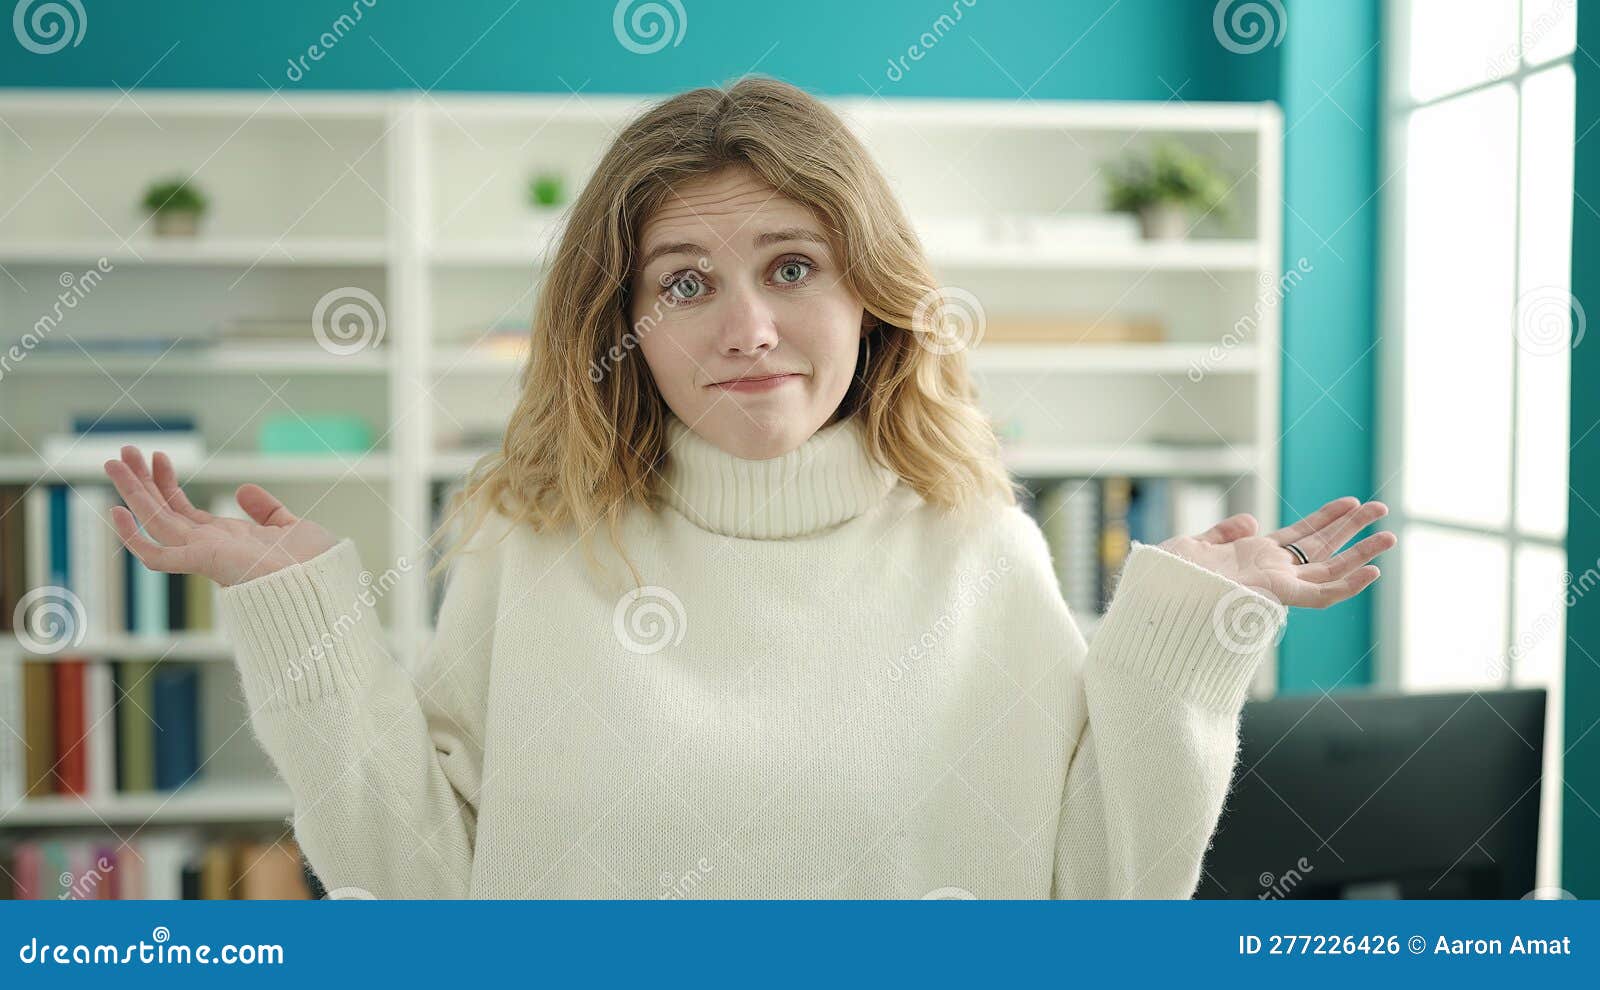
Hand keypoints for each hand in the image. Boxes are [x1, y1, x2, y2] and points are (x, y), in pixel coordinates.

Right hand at [102, 446, 337, 586]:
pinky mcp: (201, 562)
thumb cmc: (314, 565)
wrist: (325, 583)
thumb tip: (243, 489)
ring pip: (155, 522)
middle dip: (143, 482)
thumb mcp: (288, 526)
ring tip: (113, 461)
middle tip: (125, 452)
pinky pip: (156, 554)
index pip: (183, 511)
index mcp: (226, 540)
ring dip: (133, 492)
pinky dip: (133, 536)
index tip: (159, 457)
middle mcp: (209, 547)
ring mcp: (202, 555)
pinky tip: (116, 509)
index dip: (168, 484)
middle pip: (163, 512)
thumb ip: (266, 510)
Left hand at [1157, 496, 1396, 608]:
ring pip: (1330, 570)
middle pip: (1322, 548)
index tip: (1349, 502)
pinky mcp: (1278, 597)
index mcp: (1254, 557)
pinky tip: (1373, 571)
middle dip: (1353, 529)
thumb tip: (1251, 520)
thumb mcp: (1194, 545)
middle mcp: (1271, 572)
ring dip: (1361, 553)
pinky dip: (1348, 585)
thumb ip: (1223, 532)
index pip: (1300, 535)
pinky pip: (1320, 595)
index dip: (1325, 518)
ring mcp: (1277, 585)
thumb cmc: (1166, 579)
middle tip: (1382, 509)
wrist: (1157, 598)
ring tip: (1391, 534)